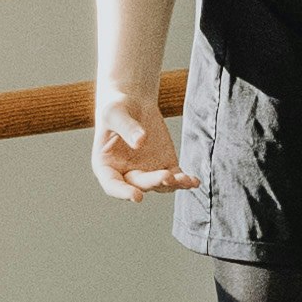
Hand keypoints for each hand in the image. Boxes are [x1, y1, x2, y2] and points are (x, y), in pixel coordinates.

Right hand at [91, 76, 187, 203]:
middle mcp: (126, 174)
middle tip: (166, 175)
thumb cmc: (117, 109)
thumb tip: (140, 141)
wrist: (134, 104)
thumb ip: (126, 127)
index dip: (123, 193)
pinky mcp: (165, 166)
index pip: (112, 185)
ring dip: (172, 184)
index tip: (136, 196)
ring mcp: (147, 172)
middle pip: (139, 184)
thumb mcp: (115, 113)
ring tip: (185, 179)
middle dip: (153, 182)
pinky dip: (185, 181)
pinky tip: (194, 181)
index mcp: (106, 166)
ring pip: (159, 185)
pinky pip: (176, 177)